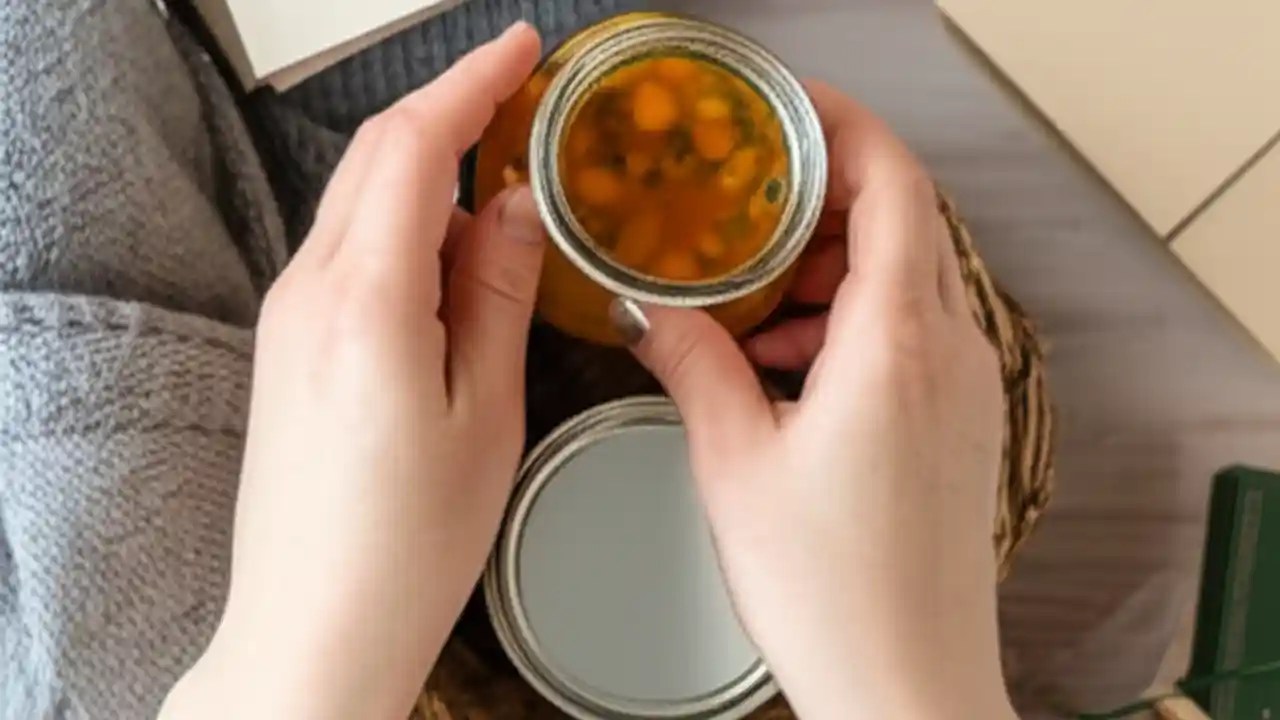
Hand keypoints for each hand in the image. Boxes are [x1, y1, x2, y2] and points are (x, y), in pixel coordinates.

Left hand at [161, 24, 543, 719]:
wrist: (314, 623)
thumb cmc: (406, 544)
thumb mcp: (485, 413)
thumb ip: (494, 293)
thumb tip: (510, 206)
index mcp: (366, 301)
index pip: (411, 145)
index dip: (469, 83)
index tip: (520, 51)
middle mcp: (309, 293)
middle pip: (375, 158)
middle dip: (449, 115)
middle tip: (523, 107)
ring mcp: (289, 318)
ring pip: (360, 203)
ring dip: (430, 180)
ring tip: (504, 205)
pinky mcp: (289, 346)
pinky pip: (348, 253)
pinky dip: (403, 231)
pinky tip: (452, 269)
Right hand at [613, 81, 1014, 718]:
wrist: (907, 687)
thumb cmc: (832, 592)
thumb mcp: (734, 464)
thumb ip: (694, 366)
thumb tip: (652, 314)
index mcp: (897, 343)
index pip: (895, 186)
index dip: (846, 131)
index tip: (792, 115)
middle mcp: (950, 355)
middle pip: (907, 223)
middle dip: (830, 202)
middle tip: (756, 211)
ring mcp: (966, 393)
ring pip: (912, 280)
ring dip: (838, 270)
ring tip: (763, 306)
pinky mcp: (961, 429)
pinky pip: (917, 337)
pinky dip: (857, 325)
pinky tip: (794, 369)